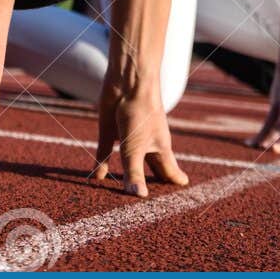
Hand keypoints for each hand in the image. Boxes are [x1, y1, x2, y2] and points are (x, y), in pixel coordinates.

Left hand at [90, 74, 188, 196]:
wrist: (127, 80)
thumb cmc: (141, 112)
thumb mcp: (135, 148)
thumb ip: (134, 173)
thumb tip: (139, 197)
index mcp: (159, 148)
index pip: (169, 170)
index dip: (175, 181)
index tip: (184, 191)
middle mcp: (145, 144)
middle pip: (151, 168)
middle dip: (153, 182)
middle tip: (158, 198)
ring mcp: (127, 138)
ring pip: (128, 163)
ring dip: (126, 177)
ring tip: (127, 193)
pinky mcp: (110, 131)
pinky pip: (104, 153)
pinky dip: (100, 166)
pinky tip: (95, 179)